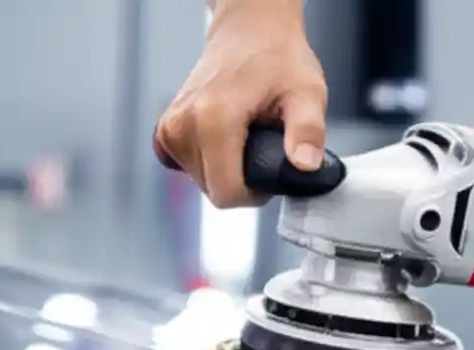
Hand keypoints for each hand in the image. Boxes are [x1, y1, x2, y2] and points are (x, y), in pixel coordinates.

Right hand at [155, 0, 326, 207]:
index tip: (271, 167)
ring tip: (246, 135)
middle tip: (263, 145)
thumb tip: (305, 165)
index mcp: (213, 119)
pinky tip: (226, 137)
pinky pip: (189, 167)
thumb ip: (308, 131)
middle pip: (213, 190)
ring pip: (201, 181)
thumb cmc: (277, 58)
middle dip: (242, 179)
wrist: (248, 31)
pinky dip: (211, 160)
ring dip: (227, 169)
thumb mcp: (307, 92)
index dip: (255, 193)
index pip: (226, 193)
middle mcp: (183, 125)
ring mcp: (169, 128)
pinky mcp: (165, 131)